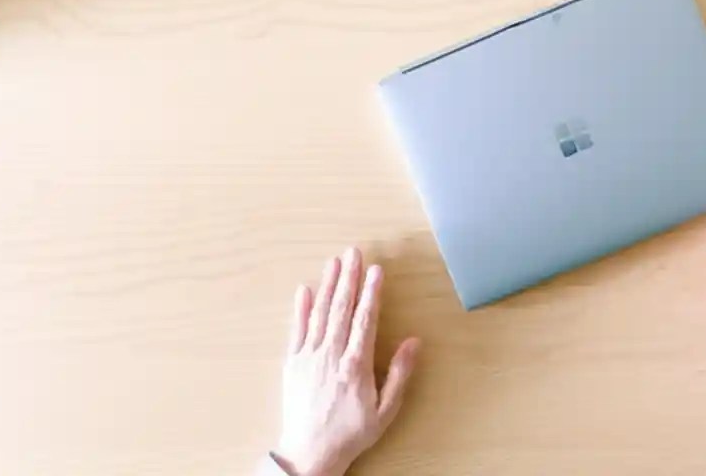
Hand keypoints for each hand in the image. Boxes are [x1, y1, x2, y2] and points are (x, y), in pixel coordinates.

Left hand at [273, 248, 421, 475]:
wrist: (310, 453)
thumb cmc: (351, 433)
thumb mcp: (385, 410)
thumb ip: (399, 374)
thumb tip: (413, 342)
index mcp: (356, 365)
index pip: (366, 320)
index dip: (371, 293)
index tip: (376, 271)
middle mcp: (331, 355)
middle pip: (341, 309)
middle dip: (349, 278)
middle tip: (354, 252)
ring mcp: (309, 357)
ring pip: (320, 314)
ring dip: (328, 286)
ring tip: (334, 262)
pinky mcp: (293, 364)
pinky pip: (296, 331)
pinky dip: (300, 309)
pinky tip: (304, 290)